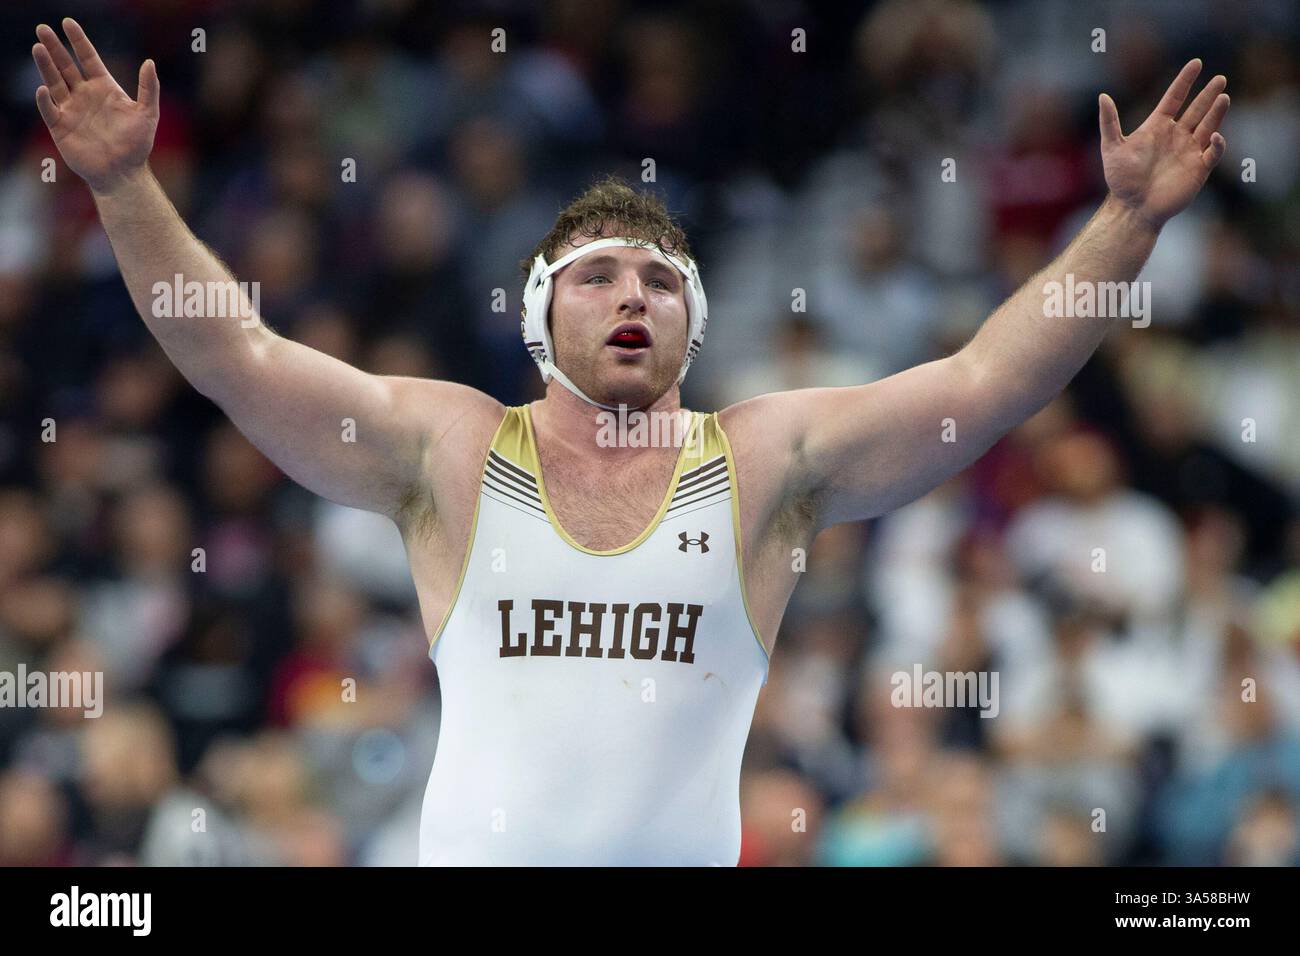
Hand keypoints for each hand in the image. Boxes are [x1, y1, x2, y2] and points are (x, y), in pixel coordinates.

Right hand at [32, 18, 158, 193]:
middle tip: (42, 28)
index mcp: (104, 88)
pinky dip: (46, 100)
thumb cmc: (137, 145)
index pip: (88, 58)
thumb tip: (150, 62)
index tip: (67, 22)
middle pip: (66, 66)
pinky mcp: (61, 127)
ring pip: (55, 82)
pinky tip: (44, 88)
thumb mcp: (148, 114)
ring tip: (38, 47)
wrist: (123, 173)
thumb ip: (149, 88)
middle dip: (55, 47)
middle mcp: (84, 95)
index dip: (78, 40)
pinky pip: (50, 110)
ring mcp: (71, 109)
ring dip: (46, 66)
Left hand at [1099, 59, 1229, 231]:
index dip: (1184, 81)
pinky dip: (1216, 143)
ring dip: (1216, 112)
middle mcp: (1176, 135)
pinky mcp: (1198, 168)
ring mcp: (1189, 150)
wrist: (1132, 208)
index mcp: (1157, 127)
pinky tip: (1215, 135)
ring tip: (1223, 96)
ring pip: (1208, 126)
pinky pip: (1213, 152)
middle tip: (1220, 78)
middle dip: (1208, 94)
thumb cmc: (1120, 180)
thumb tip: (1103, 96)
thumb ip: (1109, 122)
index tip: (1196, 63)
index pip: (1174, 98)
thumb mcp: (1112, 148)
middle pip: (1196, 109)